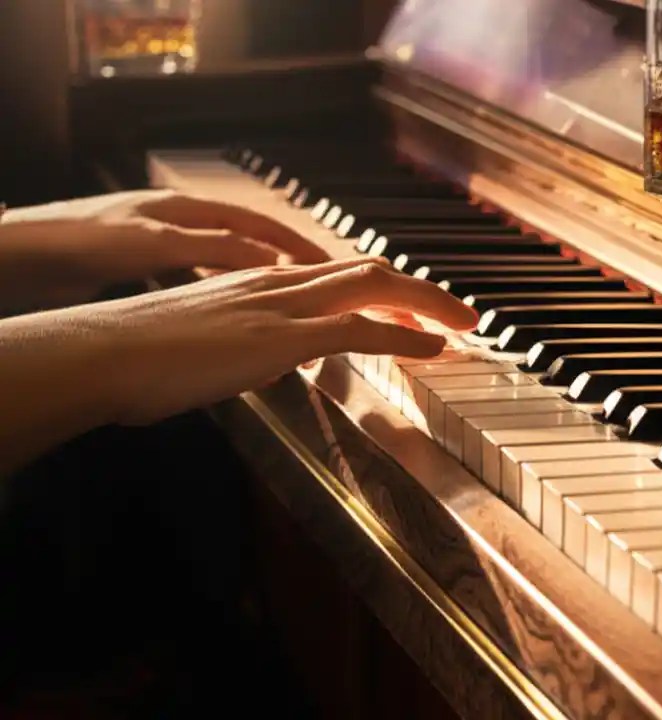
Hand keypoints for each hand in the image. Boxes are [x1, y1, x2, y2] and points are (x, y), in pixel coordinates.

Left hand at [0, 189, 328, 313]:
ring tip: (284, 296)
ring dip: (254, 275)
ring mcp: (159, 242)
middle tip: (322, 280)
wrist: (26, 255)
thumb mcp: (158, 244)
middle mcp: (177, 221)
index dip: (297, 246)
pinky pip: (197, 275)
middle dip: (285, 258)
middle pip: (246, 238)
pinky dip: (221, 288)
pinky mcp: (141, 266)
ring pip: (222, 258)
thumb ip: (215, 250)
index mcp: (186, 211)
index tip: (332, 265)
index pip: (258, 225)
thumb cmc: (81, 241)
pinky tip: (226, 308)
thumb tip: (271, 258)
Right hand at [0, 257, 477, 472]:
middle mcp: (277, 284)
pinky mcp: (279, 336)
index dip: (385, 288)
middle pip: (368, 270)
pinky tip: (433, 349)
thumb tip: (270, 359)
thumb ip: (246, 344)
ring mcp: (280, 307)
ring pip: (372, 286)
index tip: (416, 305)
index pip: (338, 274)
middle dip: (423, 289)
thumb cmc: (141, 354)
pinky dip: (404, 336)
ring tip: (465, 325)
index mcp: (260, 282)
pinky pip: (358, 328)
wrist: (102, 352)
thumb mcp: (207, 341)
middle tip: (463, 312)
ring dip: (428, 304)